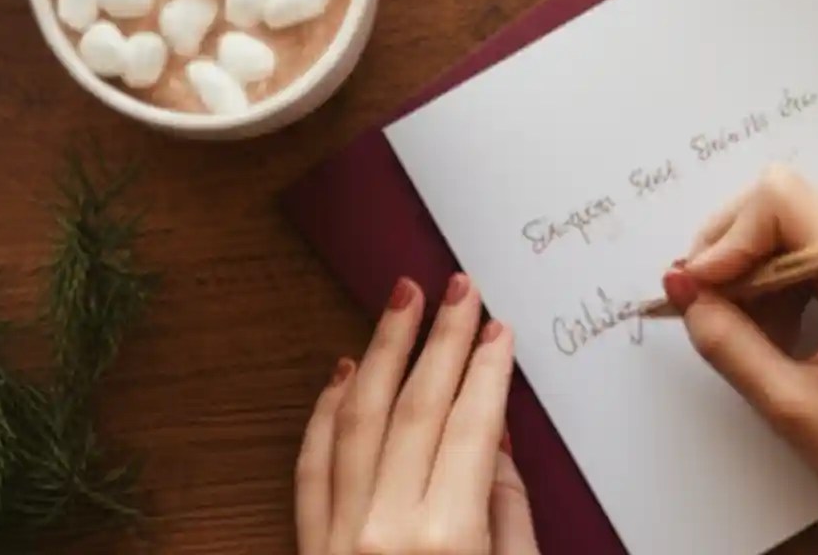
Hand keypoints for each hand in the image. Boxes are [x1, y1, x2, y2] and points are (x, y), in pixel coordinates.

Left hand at [295, 274, 539, 554]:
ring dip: (382, 352)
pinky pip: (312, 465)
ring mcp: (340, 535)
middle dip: (442, 340)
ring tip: (402, 302)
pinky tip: (345, 371)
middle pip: (416, 410)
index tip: (498, 328)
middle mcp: (386, 528)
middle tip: (458, 288)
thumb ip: (507, 512)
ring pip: (357, 422)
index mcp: (448, 538)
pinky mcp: (310, 546)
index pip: (471, 429)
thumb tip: (493, 441)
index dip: (487, 372)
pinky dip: (326, 412)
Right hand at [663, 165, 817, 553]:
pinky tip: (777, 329)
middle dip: (736, 250)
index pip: (784, 202)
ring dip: (759, 268)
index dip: (728, 237)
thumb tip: (681, 287)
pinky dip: (786, 279)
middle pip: (789, 204)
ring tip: (747, 332)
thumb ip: (726, 341)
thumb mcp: (790, 408)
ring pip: (801, 223)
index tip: (698, 286)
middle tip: (709, 306)